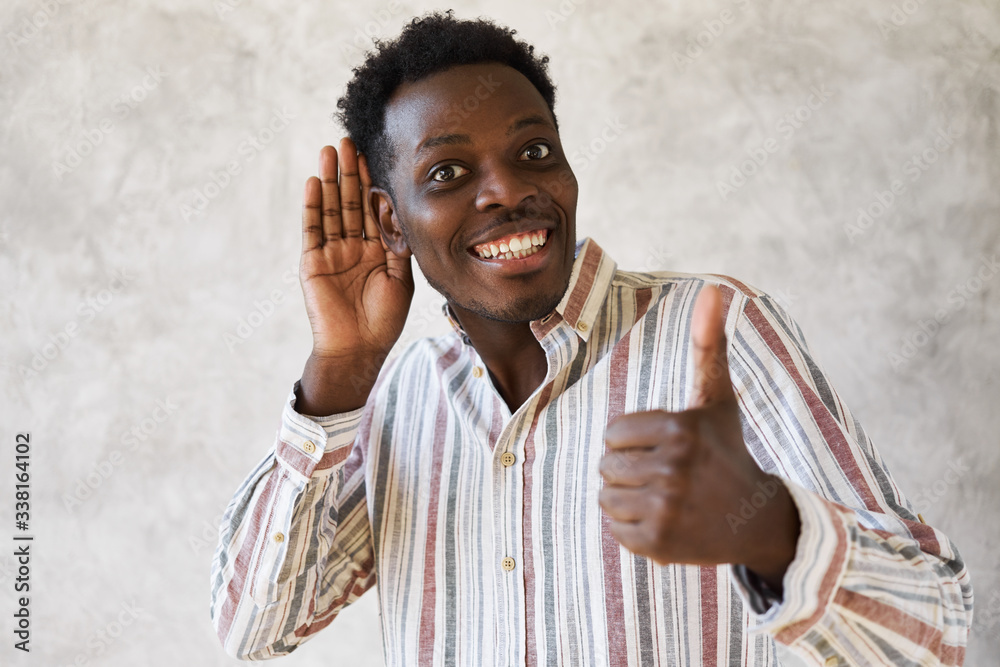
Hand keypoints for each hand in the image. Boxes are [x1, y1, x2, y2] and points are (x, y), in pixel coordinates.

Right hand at [300, 138, 413, 360]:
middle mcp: (352, 247)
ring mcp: (331, 253)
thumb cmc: (383, 320)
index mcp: (375, 250)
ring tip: (329, 150)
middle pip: (349, 202)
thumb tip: (402, 212)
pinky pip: (312, 229)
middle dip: (349, 172)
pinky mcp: (312, 262)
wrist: (358, 349)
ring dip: (329, 180)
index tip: (373, 156)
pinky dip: (312, 205)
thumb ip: (400, 245)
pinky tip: (313, 182)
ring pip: (330, 209)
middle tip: (348, 140)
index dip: (371, 184)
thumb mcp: (401, 278)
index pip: (372, 209)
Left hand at [598, 285, 799, 587]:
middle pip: (606, 465)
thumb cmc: (725, 449)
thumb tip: (714, 288)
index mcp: (679, 429)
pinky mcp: (658, 543)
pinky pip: (615, 528)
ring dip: (628, 497)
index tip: (665, 447)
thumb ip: (708, 343)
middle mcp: (673, 469)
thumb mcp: (716, 397)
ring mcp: (666, 509)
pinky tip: (665, 520)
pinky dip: (632, 526)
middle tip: (667, 474)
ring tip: (665, 496)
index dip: (633, 440)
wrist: (754, 517)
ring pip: (606, 496)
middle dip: (630, 468)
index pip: (613, 433)